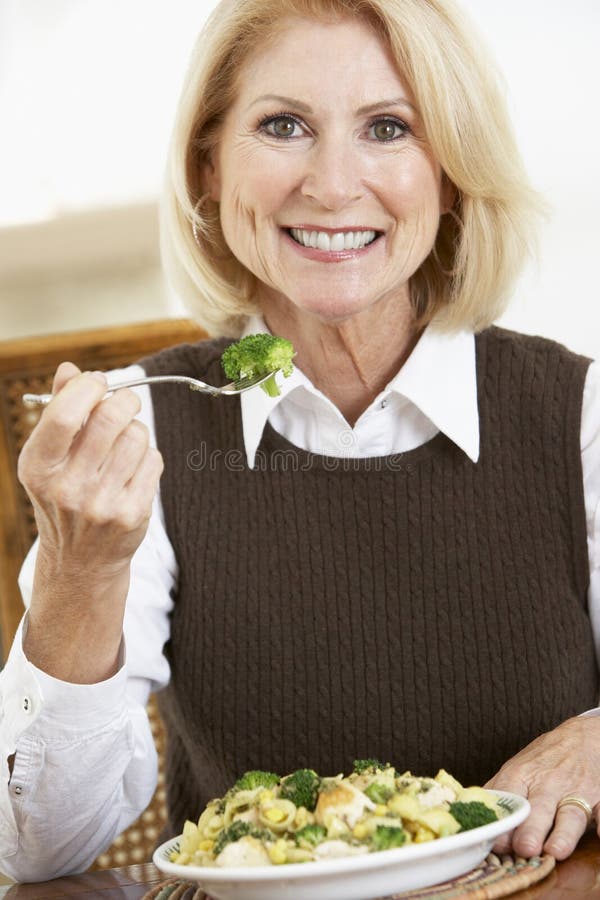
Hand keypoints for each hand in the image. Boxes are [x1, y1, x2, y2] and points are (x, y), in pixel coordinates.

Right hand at [17, 362, 163, 680]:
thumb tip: (70, 369)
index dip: (89, 387)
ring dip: (137, 430)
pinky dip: (148, 456)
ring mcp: (101, 504)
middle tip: (126, 402)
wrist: (80, 562)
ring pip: (137, 437)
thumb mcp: (49, 459)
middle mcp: (67, 487)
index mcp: (39, 467)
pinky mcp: (131, 514)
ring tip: (127, 442)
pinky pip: (153, 461)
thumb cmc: (64, 497)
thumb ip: (59, 411)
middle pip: (110, 418)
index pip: (66, 413)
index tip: (98, 382)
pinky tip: (134, 468)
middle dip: (124, 400)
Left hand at [485, 715, 599, 859]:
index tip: (495, 842)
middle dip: (530, 828)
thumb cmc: (543, 759)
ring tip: (556, 850)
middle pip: (538, 808)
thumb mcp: (516, 768)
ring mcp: (575, 790)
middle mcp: (548, 784)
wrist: (582, 736)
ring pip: (570, 813)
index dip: (502, 821)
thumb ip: (498, 792)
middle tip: (524, 848)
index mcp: (521, 776)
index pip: (508, 798)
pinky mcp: (598, 796)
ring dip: (563, 833)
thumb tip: (471, 815)